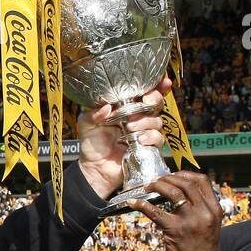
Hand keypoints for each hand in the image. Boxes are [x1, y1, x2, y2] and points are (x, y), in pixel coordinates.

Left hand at [77, 77, 171, 199]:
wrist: (95, 168)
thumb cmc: (92, 144)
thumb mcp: (86, 125)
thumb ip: (92, 114)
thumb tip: (107, 108)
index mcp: (124, 107)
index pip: (142, 92)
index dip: (156, 85)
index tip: (163, 81)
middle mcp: (137, 117)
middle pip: (156, 102)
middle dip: (154, 99)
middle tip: (145, 102)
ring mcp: (144, 132)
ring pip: (157, 120)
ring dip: (145, 121)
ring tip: (130, 128)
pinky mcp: (148, 147)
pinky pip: (158, 138)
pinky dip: (150, 137)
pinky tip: (139, 140)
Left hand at [127, 171, 221, 250]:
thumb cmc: (203, 246)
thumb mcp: (210, 223)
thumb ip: (202, 207)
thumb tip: (183, 191)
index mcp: (214, 208)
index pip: (202, 181)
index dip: (185, 174)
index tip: (173, 175)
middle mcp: (204, 212)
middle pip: (186, 183)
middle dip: (169, 178)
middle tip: (156, 180)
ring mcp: (190, 220)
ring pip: (173, 192)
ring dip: (158, 185)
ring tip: (148, 186)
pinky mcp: (175, 230)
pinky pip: (155, 212)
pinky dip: (142, 205)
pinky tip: (133, 203)